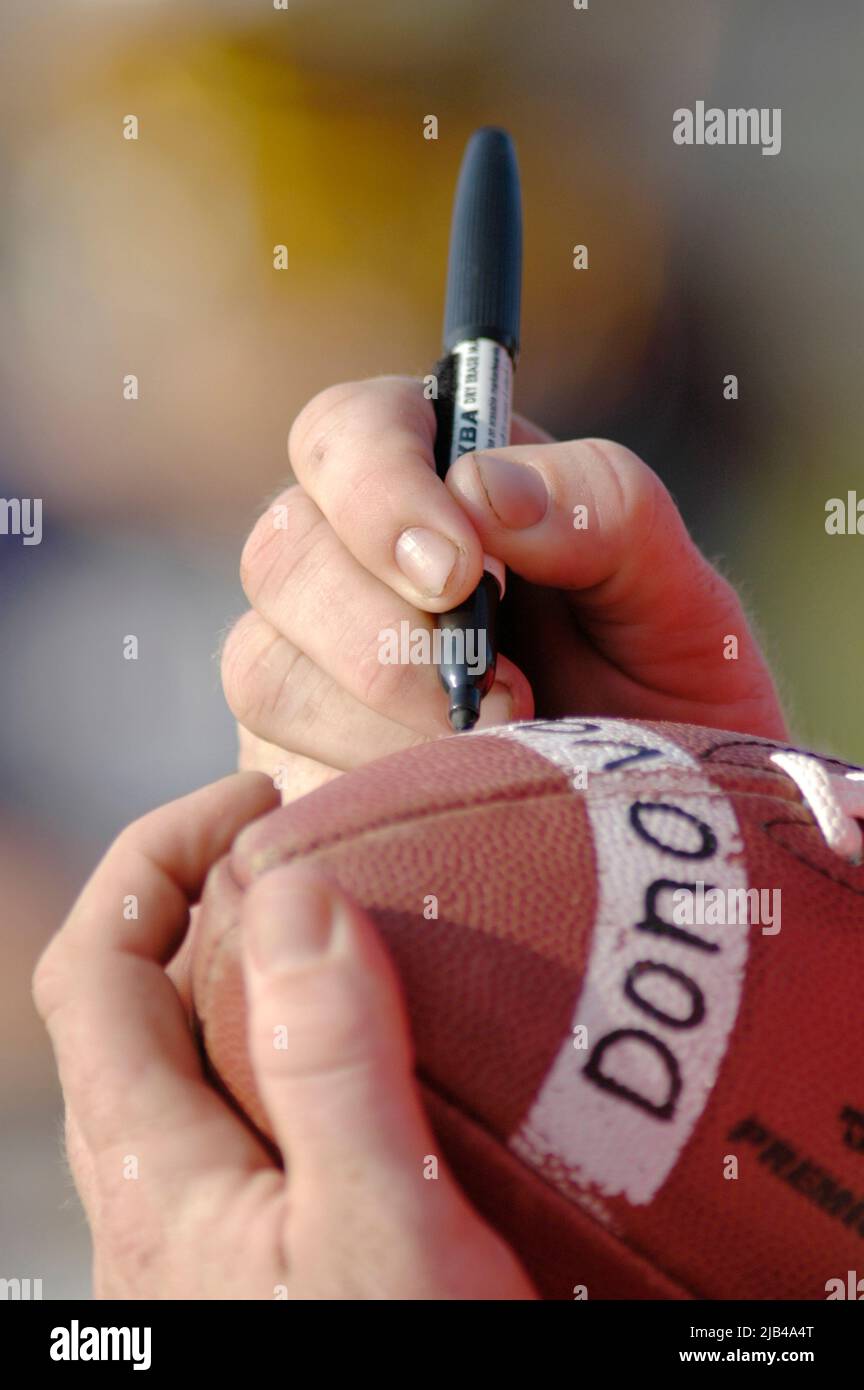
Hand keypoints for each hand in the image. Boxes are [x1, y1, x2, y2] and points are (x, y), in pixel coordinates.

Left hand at [33, 775, 534, 1299]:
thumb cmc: (403, 1387)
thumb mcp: (387, 1233)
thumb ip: (334, 1067)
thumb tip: (293, 895)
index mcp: (155, 1177)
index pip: (96, 969)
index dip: (154, 855)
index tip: (256, 804)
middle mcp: (149, 1203)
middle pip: (134, 1008)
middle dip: (204, 902)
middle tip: (314, 854)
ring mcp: (193, 1241)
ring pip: (186, 1064)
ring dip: (245, 976)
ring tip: (353, 938)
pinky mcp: (246, 1268)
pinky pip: (237, 1115)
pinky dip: (287, 1045)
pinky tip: (378, 1059)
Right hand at [223, 377, 787, 798]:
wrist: (654, 834)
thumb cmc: (669, 697)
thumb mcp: (677, 594)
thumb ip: (603, 508)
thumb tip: (480, 487)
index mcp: (436, 481)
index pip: (346, 433)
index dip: (379, 493)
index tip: (456, 572)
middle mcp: (350, 566)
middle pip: (281, 555)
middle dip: (382, 634)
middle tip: (500, 696)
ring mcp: (311, 671)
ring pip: (262, 670)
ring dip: (377, 720)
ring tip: (495, 751)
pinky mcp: (299, 768)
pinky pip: (279, 775)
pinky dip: (365, 789)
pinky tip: (448, 803)